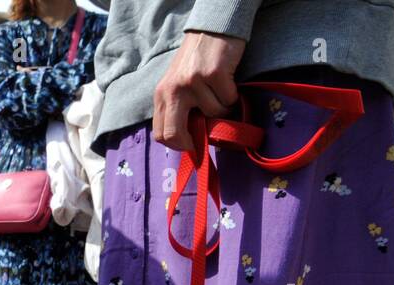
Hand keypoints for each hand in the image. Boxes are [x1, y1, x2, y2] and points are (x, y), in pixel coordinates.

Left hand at [153, 31, 245, 152]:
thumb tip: (189, 140)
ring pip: (213, 115)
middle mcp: (173, 90)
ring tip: (220, 92)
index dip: (177, 144)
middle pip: (174, 134)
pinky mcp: (213, 74)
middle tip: (206, 137)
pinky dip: (233, 95)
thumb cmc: (195, 62)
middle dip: (191, 142)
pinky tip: (228, 81)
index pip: (160, 133)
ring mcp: (192, 82)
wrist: (210, 30)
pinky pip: (228, 99)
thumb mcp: (177, 86)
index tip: (191, 144)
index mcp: (161, 95)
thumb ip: (177, 109)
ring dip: (223, 109)